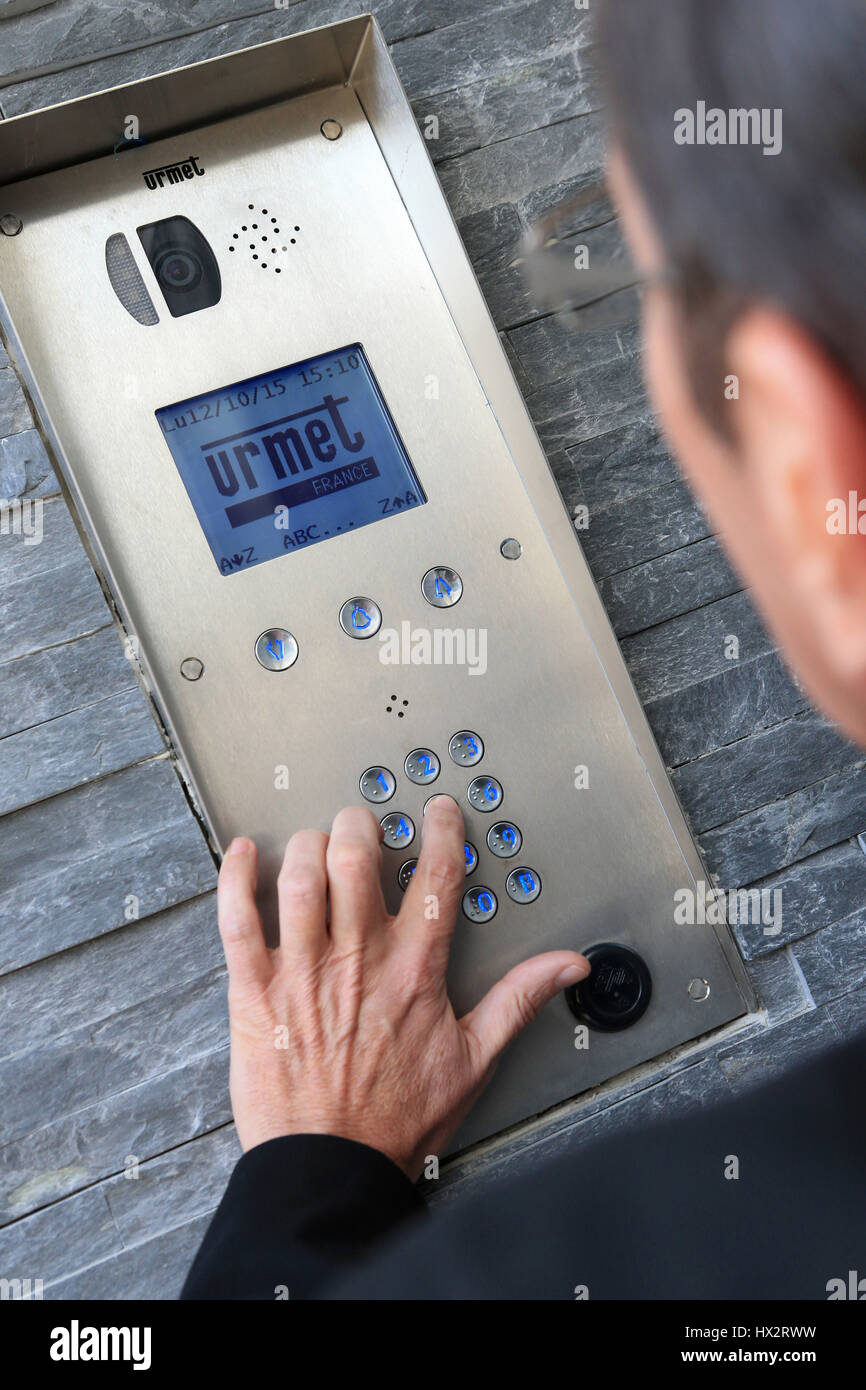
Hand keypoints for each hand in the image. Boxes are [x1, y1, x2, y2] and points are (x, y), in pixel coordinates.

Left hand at [218, 796, 589, 1178]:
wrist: (332, 1169)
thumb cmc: (395, 1122)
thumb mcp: (473, 1059)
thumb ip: (519, 999)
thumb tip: (566, 966)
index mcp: (413, 970)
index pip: (434, 877)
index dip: (440, 831)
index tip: (437, 813)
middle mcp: (357, 960)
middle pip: (357, 859)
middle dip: (360, 826)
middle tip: (363, 824)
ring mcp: (302, 972)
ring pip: (301, 878)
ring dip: (309, 845)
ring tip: (317, 841)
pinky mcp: (254, 992)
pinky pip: (237, 919)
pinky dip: (237, 877)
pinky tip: (246, 854)